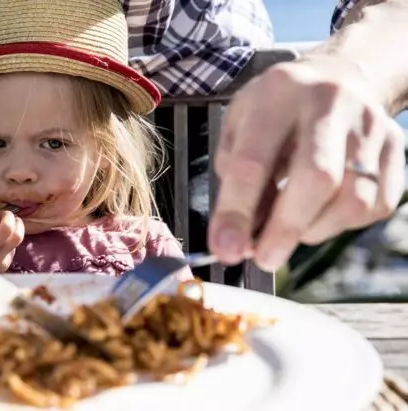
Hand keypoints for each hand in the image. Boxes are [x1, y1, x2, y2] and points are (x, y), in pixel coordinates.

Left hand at [210, 55, 405, 270]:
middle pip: (316, 179)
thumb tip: (237, 235)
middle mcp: (330, 103)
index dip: (236, 212)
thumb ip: (234, 175)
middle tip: (264, 258)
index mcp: (278, 93)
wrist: (341, 75)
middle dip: (285, 229)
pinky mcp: (396, 148)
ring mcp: (370, 126)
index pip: (254, 161)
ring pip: (353, 198)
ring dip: (315, 229)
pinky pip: (375, 205)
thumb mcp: (239, 123)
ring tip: (291, 230)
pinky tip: (320, 213)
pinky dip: (342, 223)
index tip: (225, 249)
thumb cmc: (277, 109)